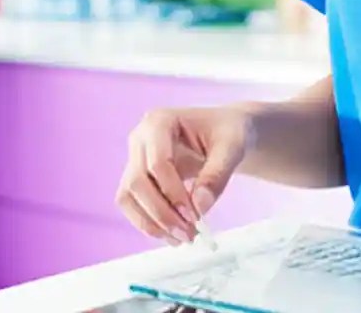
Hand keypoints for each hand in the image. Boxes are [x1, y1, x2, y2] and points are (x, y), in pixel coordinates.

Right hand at [116, 106, 254, 245]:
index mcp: (159, 122)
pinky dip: (149, 223)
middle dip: (161, 213)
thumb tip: (199, 206)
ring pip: (128, 196)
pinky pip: (133, 204)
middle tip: (189, 235)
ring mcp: (135, 159)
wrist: (224, 134)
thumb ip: (217, 175)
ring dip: (151, 223)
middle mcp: (140, 139)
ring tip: (182, 239)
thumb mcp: (232, 148)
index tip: (194, 217)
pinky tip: (172, 235)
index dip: (173, 193)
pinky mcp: (137, 178)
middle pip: (137, 182)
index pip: (158, 162)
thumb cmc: (227, 133)